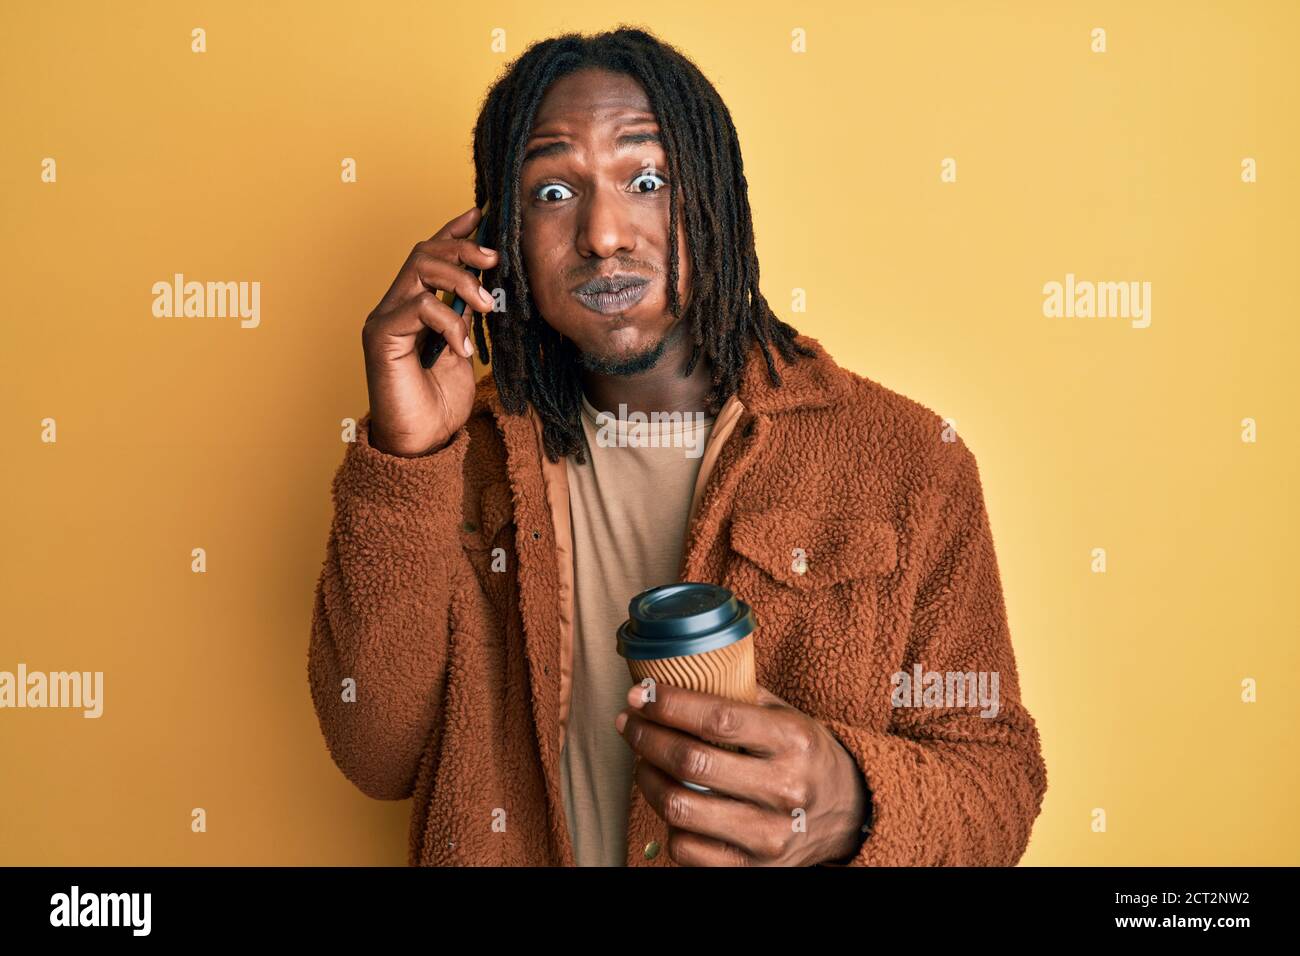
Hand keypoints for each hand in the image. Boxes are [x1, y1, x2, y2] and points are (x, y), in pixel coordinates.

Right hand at [360, 205, 499, 456]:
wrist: (421, 443)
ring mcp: (384, 319)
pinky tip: (463, 346)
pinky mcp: (381, 336)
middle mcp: (394, 307)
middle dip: (462, 248)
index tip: (481, 213)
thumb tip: (484, 289)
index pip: (430, 256)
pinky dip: (449, 321)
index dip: (453, 232)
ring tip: (486, 306)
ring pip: (420, 270)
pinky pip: (419, 307)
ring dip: (460, 280)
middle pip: (423, 252)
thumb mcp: (462, 351)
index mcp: (414, 307)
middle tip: (493, 260)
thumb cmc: (438, 404)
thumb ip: (466, 318)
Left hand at [615, 681, 870, 865]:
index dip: (669, 704)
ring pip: (681, 808)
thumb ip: (739, 697)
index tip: (640, 693)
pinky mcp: (753, 869)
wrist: (847, 814)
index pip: (717, 719)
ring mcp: (770, 836)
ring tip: (643, 759)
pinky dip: (668, 823)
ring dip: (647, 778)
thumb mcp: (787, 716)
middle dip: (647, 737)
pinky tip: (672, 799)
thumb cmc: (804, 755)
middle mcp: (785, 790)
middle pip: (692, 762)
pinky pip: (686, 850)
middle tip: (630, 721)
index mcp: (794, 741)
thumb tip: (672, 676)